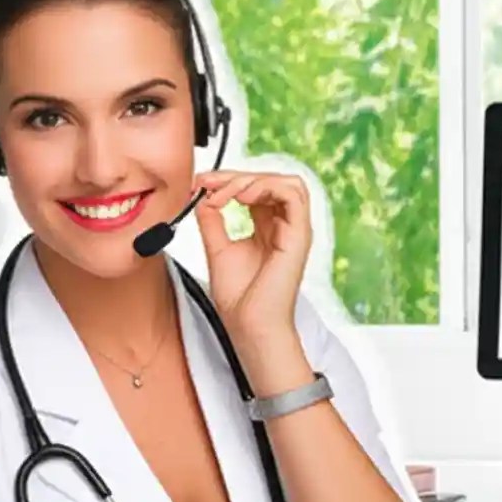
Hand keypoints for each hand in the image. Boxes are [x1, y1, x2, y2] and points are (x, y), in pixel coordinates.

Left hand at [193, 170, 312, 342]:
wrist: (249, 325)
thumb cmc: (240, 298)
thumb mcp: (217, 248)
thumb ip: (212, 220)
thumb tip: (201, 195)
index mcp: (267, 228)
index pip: (256, 188)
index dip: (229, 180)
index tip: (201, 183)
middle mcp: (284, 225)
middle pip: (270, 180)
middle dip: (236, 176)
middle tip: (207, 184)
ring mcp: (294, 229)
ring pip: (286, 181)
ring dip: (253, 179)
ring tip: (226, 192)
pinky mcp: (299, 235)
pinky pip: (293, 194)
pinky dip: (266, 187)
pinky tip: (242, 197)